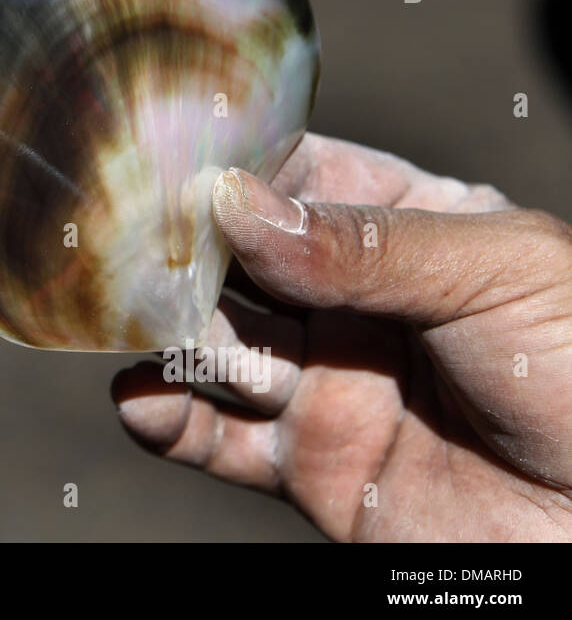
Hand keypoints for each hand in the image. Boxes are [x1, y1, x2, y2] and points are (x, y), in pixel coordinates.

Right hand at [112, 132, 571, 539]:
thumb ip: (365, 247)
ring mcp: (327, 381)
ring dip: (170, 331)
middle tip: (124, 239)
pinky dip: (168, 422)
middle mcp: (353, 302)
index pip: (298, 180)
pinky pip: (218, 439)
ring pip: (219, 345)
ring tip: (133, 319)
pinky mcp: (310, 464)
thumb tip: (236, 205)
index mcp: (406, 230)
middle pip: (241, 261)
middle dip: (184, 248)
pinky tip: (138, 399)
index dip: (235, 167)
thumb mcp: (495, 273)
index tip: (168, 155)